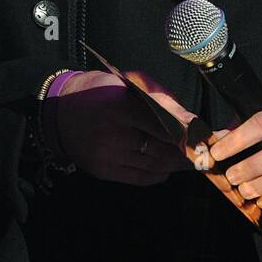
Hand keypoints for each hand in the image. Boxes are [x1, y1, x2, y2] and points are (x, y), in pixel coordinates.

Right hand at [42, 70, 201, 186]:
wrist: (57, 112)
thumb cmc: (97, 91)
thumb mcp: (126, 83)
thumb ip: (159, 98)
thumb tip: (188, 118)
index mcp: (120, 106)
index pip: (163, 124)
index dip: (186, 131)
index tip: (203, 134)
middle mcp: (113, 134)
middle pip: (162, 149)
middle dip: (186, 151)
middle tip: (204, 150)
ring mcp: (108, 156)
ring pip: (154, 166)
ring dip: (176, 164)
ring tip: (191, 160)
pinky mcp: (103, 171)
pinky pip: (140, 178)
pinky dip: (158, 174)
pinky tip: (168, 167)